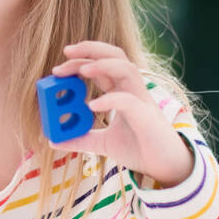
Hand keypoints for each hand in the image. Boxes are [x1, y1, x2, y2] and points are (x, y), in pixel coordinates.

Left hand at [50, 41, 194, 185]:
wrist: (164, 168)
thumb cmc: (140, 149)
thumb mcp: (103, 143)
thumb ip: (82, 138)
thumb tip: (54, 140)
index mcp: (122, 92)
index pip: (102, 66)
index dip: (82, 60)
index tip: (58, 67)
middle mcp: (133, 91)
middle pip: (115, 56)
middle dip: (90, 50)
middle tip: (66, 53)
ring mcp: (141, 101)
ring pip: (127, 69)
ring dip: (103, 65)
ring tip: (82, 70)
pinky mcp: (146, 117)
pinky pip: (129, 100)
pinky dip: (110, 99)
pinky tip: (92, 105)